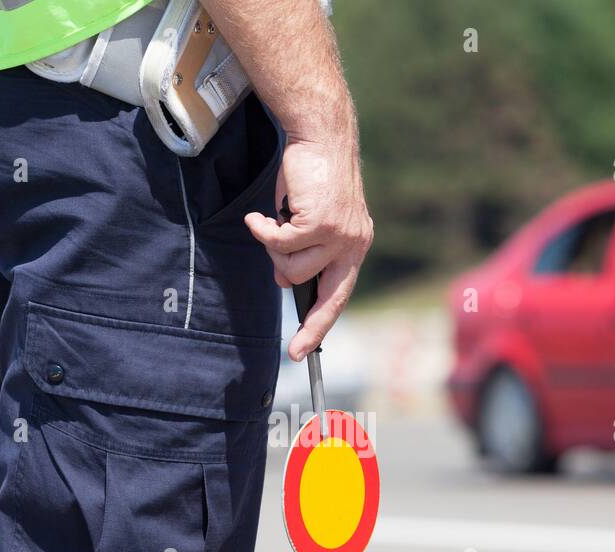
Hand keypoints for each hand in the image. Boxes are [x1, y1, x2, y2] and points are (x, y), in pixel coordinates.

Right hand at [245, 137, 372, 360]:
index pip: (339, 295)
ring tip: (269, 225)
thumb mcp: (306, 220)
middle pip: (327, 299)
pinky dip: (263, 231)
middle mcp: (354, 244)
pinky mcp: (321, 223)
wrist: (320, 136)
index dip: (321, 324)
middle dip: (310, 325)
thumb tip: (283, 280)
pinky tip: (259, 217)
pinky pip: (280, 244)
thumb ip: (300, 250)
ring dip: (273, 250)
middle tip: (292, 345)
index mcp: (355, 246)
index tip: (303, 350)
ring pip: (292, 270)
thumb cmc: (311, 176)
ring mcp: (339, 236)